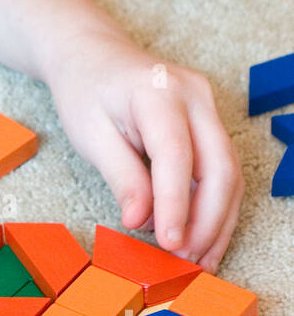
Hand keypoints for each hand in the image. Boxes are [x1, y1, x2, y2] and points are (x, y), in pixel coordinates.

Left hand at [45, 28, 243, 271]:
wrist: (93, 55)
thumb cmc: (85, 91)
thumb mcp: (90, 135)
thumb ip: (120, 177)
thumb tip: (141, 222)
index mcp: (157, 92)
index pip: (176, 155)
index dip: (176, 204)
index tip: (169, 244)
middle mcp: (194, 95)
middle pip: (218, 166)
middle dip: (206, 221)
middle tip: (184, 259)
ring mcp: (208, 106)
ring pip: (229, 172)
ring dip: (217, 220)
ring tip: (197, 260)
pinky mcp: (211, 121)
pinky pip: (223, 169)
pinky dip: (216, 207)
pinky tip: (202, 238)